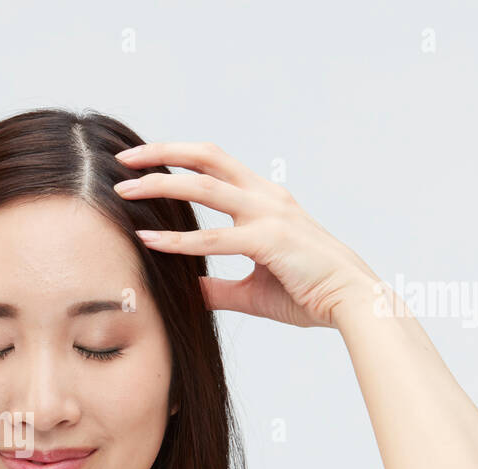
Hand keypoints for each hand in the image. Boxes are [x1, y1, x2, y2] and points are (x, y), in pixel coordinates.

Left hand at [113, 142, 379, 328]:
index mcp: (265, 200)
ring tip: (123, 191)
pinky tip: (148, 241)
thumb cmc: (309, 294)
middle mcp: (266, 197)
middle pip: (206, 158)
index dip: (176, 158)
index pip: (214, 165)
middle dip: (161, 154)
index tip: (140, 164)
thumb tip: (187, 291)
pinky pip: (213, 239)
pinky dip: (177, 240)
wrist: (355, 304)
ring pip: (203, 188)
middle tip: (122, 161)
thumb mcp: (252, 290)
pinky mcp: (270, 241)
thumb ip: (218, 287)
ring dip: (159, 185)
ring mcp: (269, 214)